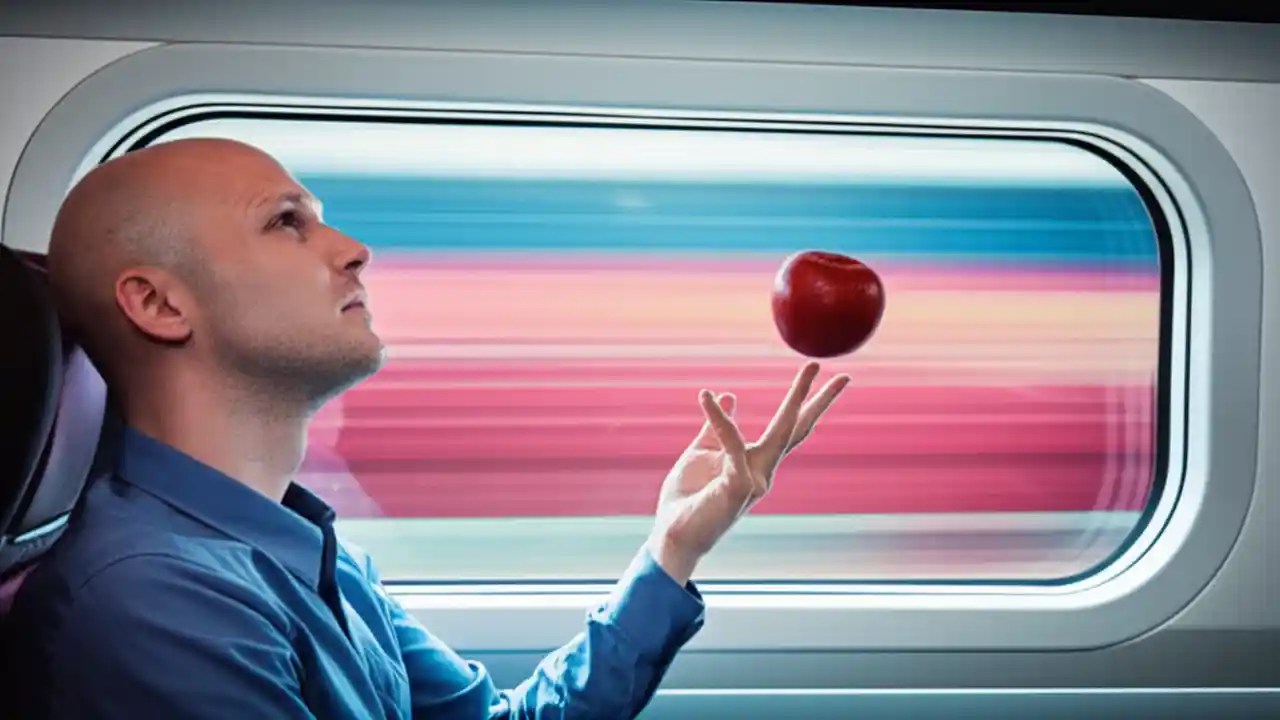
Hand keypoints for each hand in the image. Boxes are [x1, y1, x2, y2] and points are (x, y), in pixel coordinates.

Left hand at [647, 361, 849, 584]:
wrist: (673, 532)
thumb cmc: (688, 496)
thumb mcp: (702, 452)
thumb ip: (717, 428)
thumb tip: (728, 395)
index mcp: (757, 461)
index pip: (788, 428)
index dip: (804, 402)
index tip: (819, 375)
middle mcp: (763, 470)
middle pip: (798, 430)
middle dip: (820, 401)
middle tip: (843, 376)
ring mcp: (755, 479)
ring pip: (783, 432)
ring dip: (796, 398)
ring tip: (810, 370)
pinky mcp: (738, 486)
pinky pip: (732, 444)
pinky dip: (721, 421)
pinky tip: (706, 398)